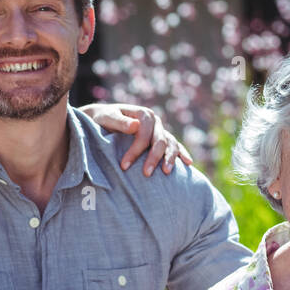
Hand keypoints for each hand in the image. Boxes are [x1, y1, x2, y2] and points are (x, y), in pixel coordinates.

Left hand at [78, 102, 192, 175]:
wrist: (102, 119)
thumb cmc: (101, 119)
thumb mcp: (106, 117)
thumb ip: (119, 121)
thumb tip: (135, 126)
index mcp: (143, 114)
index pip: (144, 133)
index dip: (136, 150)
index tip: (124, 166)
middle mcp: (155, 121)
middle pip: (159, 140)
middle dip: (153, 158)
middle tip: (146, 174)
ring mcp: (160, 130)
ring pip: (170, 143)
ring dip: (170, 158)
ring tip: (166, 172)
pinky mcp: (161, 139)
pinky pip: (175, 146)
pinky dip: (181, 153)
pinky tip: (188, 163)